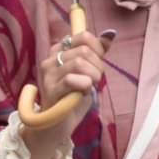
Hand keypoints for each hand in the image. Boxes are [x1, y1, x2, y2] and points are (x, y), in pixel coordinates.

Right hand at [24, 29, 116, 157]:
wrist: (56, 125)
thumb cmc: (72, 97)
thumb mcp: (87, 71)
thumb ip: (96, 52)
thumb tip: (110, 33)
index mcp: (58, 50)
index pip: (83, 36)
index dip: (98, 49)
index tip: (97, 63)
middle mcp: (50, 59)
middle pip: (84, 51)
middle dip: (97, 66)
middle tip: (95, 80)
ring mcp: (48, 75)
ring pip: (79, 64)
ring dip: (92, 77)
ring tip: (89, 86)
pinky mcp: (50, 90)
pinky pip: (72, 80)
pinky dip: (84, 85)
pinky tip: (82, 93)